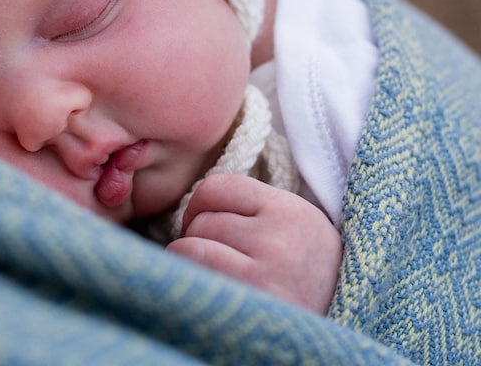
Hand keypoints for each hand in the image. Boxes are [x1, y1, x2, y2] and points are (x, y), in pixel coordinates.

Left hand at [166, 173, 341, 314]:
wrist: (341, 342)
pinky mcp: (249, 304)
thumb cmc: (305, 280)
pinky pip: (193, 271)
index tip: (204, 225)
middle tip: (214, 258)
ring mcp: (264, 272)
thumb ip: (251, 209)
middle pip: (201, 219)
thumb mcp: (294, 230)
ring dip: (191, 261)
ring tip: (214, 277)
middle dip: (197, 238)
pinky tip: (209, 293)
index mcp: (290, 211)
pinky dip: (189, 280)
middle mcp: (279, 237)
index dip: (201, 206)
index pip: (216, 187)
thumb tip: (194, 202)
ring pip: (191, 244)